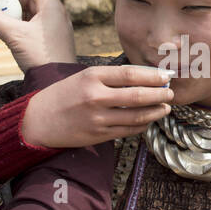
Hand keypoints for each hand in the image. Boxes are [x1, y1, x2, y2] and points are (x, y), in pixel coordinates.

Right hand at [0, 0, 76, 69]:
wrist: (57, 84)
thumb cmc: (40, 57)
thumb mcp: (14, 35)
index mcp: (53, 7)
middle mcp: (57, 15)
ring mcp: (56, 29)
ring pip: (34, 12)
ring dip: (16, 11)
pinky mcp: (53, 42)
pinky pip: (35, 25)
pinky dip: (21, 23)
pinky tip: (8, 30)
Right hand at [21, 64, 175, 147]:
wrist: (39, 119)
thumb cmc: (64, 95)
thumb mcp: (84, 77)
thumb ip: (110, 78)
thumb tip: (144, 78)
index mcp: (92, 76)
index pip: (130, 74)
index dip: (152, 76)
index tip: (166, 76)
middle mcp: (95, 96)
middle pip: (137, 96)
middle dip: (159, 94)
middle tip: (171, 93)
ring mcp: (97, 118)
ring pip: (136, 116)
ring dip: (155, 112)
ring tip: (165, 107)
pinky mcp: (98, 135)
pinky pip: (128, 130)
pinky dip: (142, 125)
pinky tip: (149, 120)